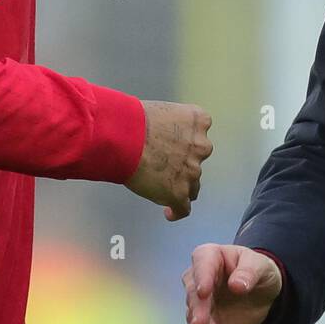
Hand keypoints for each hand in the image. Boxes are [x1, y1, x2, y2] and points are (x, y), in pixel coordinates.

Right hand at [126, 100, 212, 220]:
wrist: (123, 137)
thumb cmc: (134, 119)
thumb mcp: (162, 112)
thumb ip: (172, 125)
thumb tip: (163, 136)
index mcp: (198, 121)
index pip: (200, 134)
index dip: (186, 144)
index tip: (176, 148)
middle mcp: (201, 146)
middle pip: (196, 161)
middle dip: (183, 164)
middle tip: (163, 166)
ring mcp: (192, 171)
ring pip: (192, 185)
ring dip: (180, 186)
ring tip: (161, 187)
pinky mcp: (179, 193)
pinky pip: (183, 208)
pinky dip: (176, 211)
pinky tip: (168, 211)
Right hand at [183, 244, 281, 323]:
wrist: (262, 293)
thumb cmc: (258, 270)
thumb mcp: (261, 265)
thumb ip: (249, 272)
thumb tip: (236, 285)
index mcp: (211, 256)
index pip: (202, 262)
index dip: (202, 277)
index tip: (204, 292)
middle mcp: (200, 277)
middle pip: (193, 291)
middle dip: (197, 308)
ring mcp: (201, 301)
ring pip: (193, 313)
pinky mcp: (206, 321)